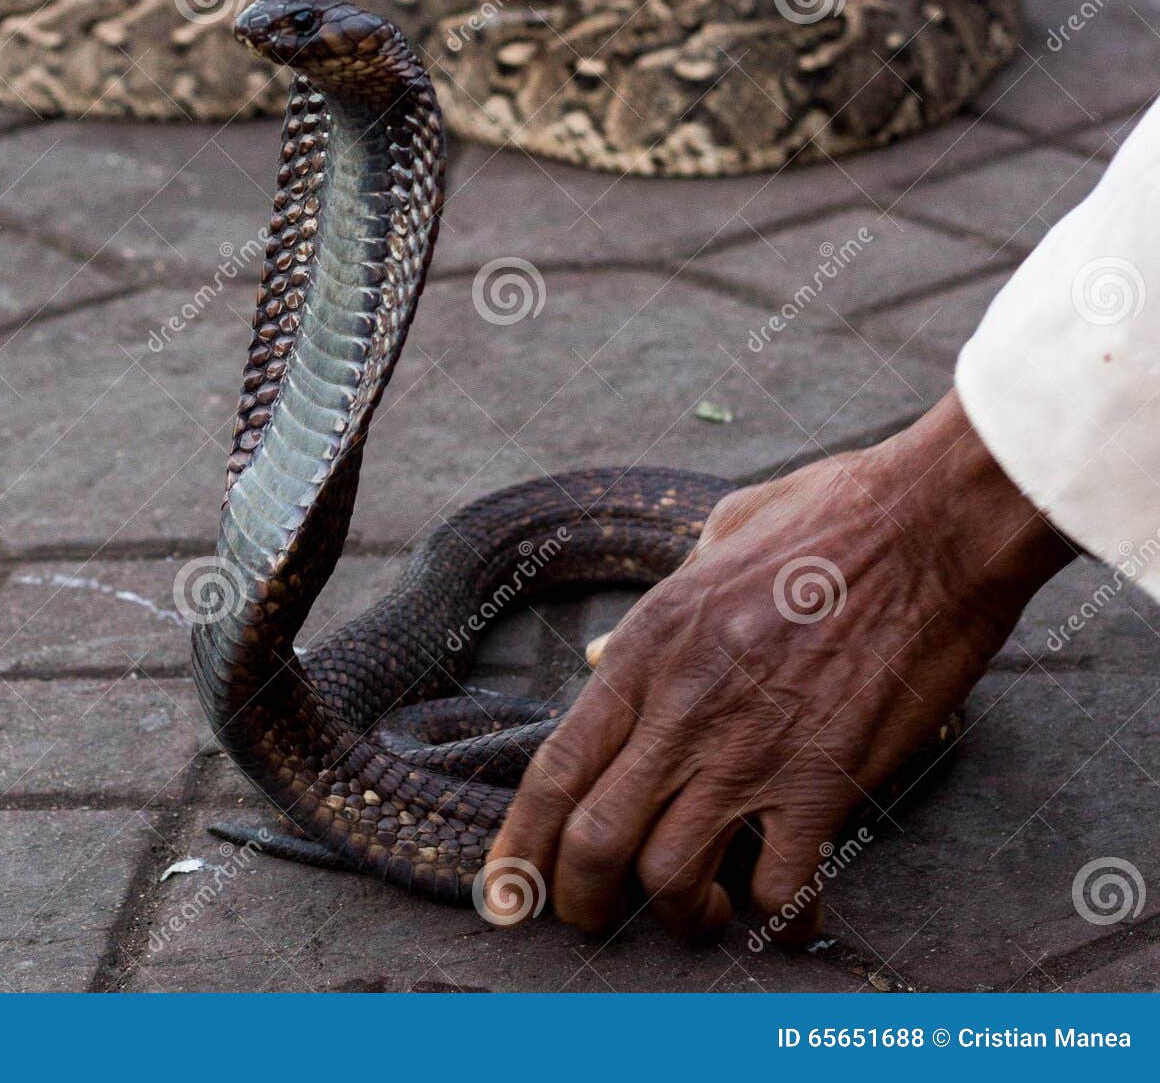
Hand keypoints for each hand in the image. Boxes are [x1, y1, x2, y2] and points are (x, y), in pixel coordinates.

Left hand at [488, 391, 1075, 940]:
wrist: (931, 523)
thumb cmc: (826, 519)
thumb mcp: (709, 546)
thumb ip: (650, 613)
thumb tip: (600, 657)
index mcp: (646, 648)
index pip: (555, 768)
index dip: (521, 843)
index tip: (505, 890)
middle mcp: (682, 709)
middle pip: (595, 841)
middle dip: (581, 899)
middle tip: (594, 919)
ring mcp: (752, 751)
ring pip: (672, 876)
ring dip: (680, 913)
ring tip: (703, 912)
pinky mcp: (827, 780)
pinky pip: (783, 886)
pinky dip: (780, 918)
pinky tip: (790, 915)